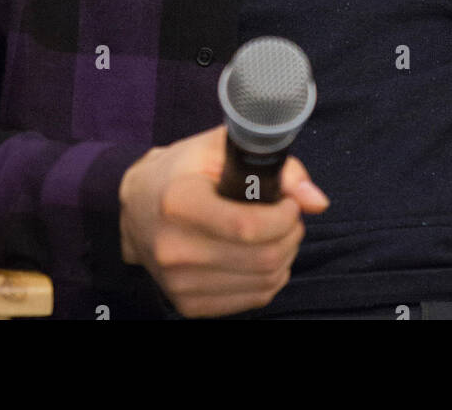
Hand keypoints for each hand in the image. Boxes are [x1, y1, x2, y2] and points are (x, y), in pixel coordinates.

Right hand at [118, 123, 329, 317]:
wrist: (135, 206)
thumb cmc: (183, 169)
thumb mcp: (220, 148)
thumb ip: (274, 165)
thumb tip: (316, 200)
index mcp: (178, 202)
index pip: (248, 226)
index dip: (284, 216)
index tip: (289, 202)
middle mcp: (174, 248)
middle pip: (261, 258)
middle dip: (290, 235)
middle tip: (289, 216)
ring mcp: (179, 283)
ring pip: (263, 282)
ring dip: (284, 256)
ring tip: (276, 233)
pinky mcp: (188, 304)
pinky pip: (252, 299)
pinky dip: (270, 278)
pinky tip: (261, 254)